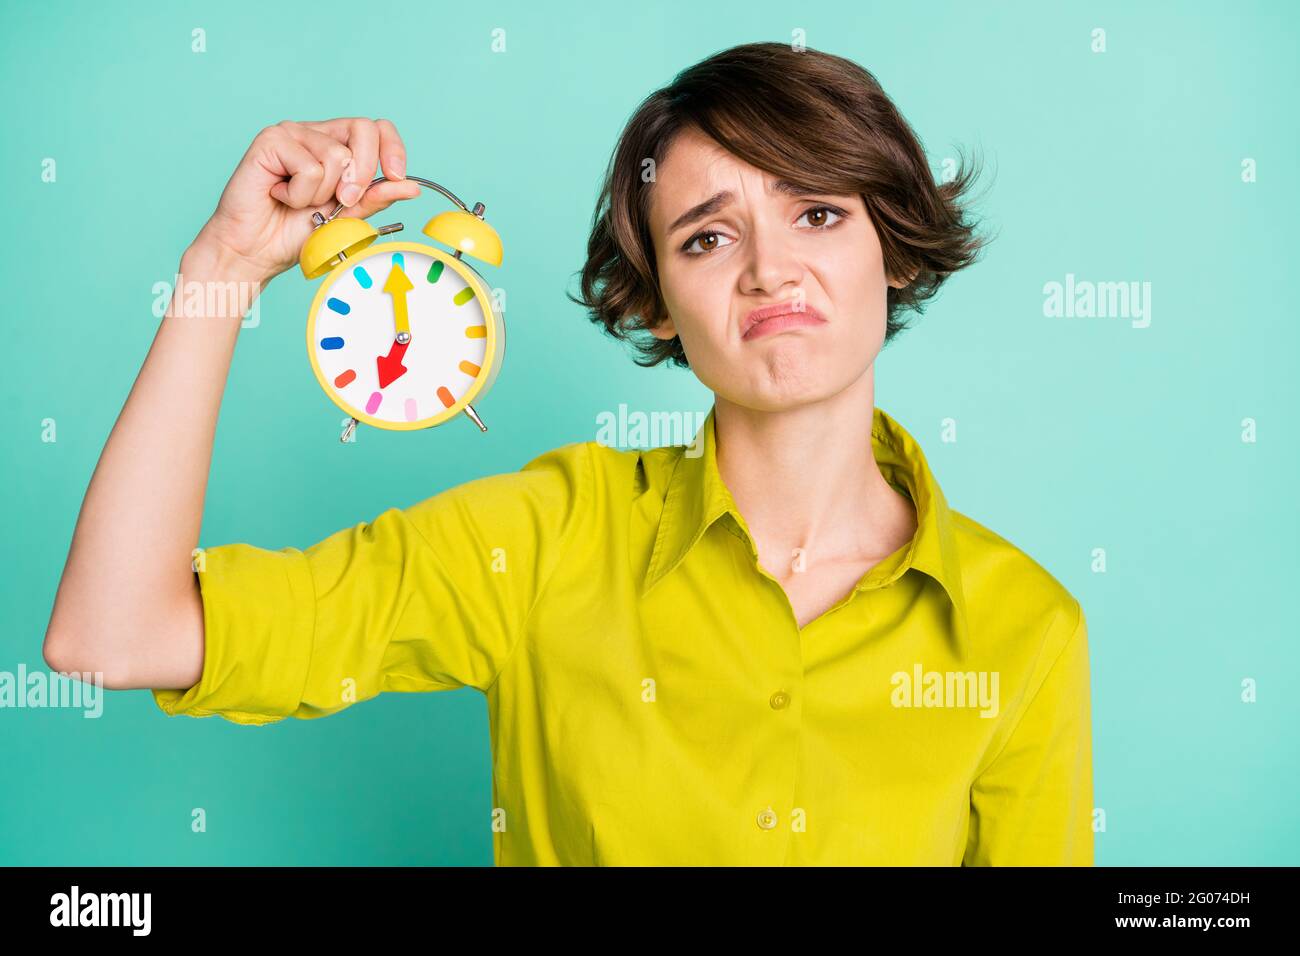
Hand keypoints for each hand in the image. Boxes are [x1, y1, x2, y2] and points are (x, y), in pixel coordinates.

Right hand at [188, 117, 422, 285]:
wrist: (256, 252)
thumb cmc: (295, 233)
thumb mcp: (348, 218)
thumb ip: (376, 199)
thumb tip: (411, 186)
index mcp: (337, 146)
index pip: (376, 128)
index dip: (392, 149)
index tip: (397, 178)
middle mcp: (315, 133)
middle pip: (363, 130)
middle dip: (364, 173)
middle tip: (342, 202)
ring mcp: (292, 133)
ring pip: (337, 155)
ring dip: (323, 193)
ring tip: (299, 202)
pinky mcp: (270, 140)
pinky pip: (310, 167)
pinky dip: (300, 193)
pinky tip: (280, 195)